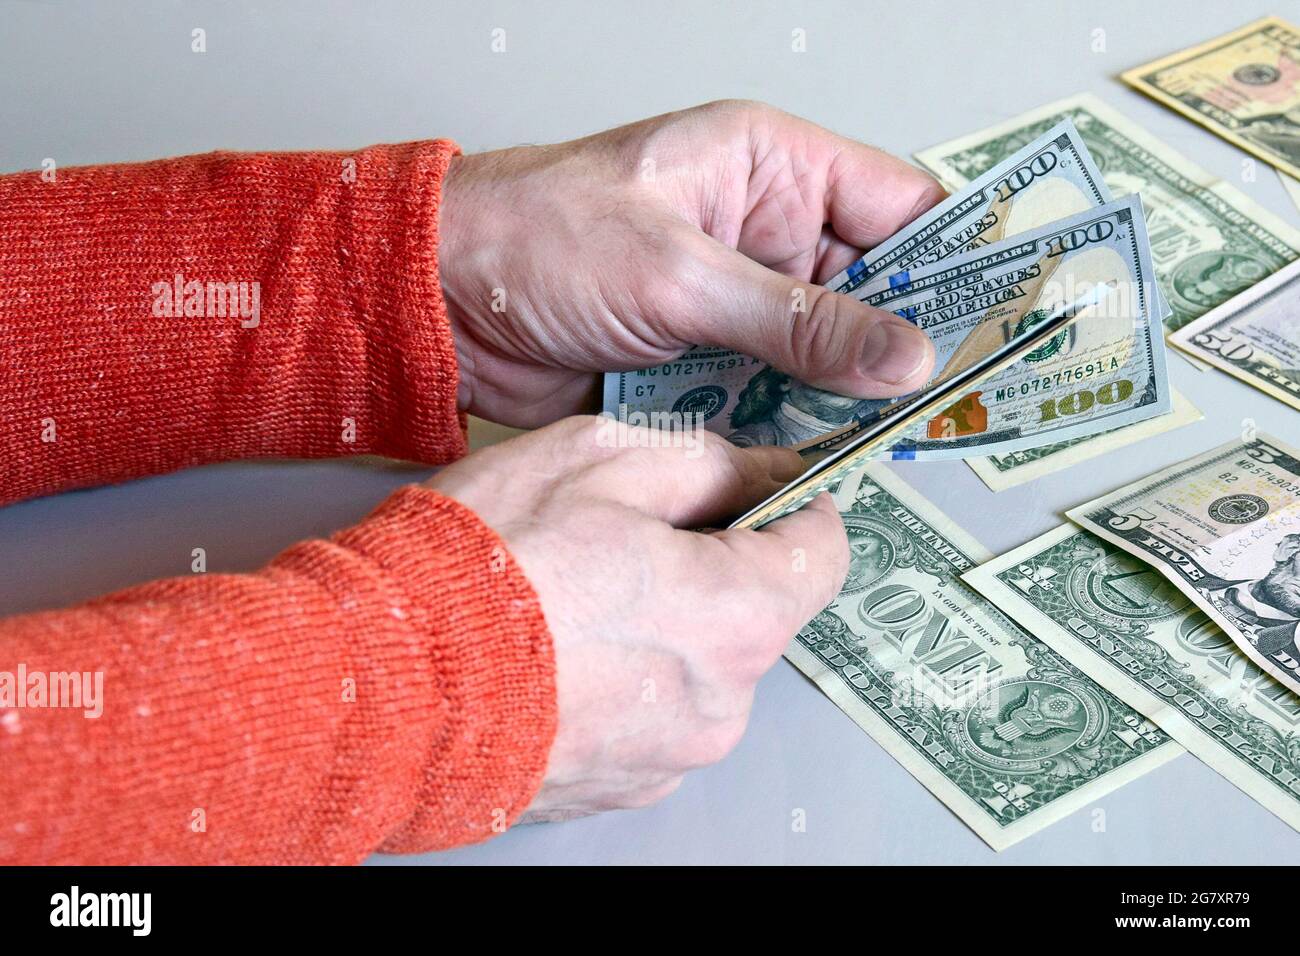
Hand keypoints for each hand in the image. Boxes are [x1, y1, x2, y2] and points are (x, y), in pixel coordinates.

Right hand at [426, 417, 848, 815]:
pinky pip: (651, 715)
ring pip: (700, 666)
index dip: (798, 508)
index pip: (824, 553)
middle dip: (714, 565)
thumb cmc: (484, 567)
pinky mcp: (620, 787)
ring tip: (576, 595)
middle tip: (631, 532)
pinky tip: (560, 650)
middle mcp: (721, 701)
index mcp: (736, 613)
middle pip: (756, 612)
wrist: (379, 683)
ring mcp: (670, 756)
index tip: (771, 491)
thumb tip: (761, 469)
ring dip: (664, 626)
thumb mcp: (602, 458)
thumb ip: (708, 460)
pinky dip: (623, 678)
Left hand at [438, 99, 943, 426]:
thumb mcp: (678, 274)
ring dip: (851, 394)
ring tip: (906, 438)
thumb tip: (900, 353)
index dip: (954, 262)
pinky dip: (796, 424)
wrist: (439, 304)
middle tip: (960, 404)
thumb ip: (794, 320)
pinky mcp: (701, 362)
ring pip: (823, 352)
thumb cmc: (536, 237)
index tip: (1002, 322)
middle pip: (870, 290)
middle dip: (906, 346)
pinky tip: (829, 453)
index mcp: (767, 168)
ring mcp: (732, 303)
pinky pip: (772, 394)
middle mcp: (761, 232)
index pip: (896, 207)